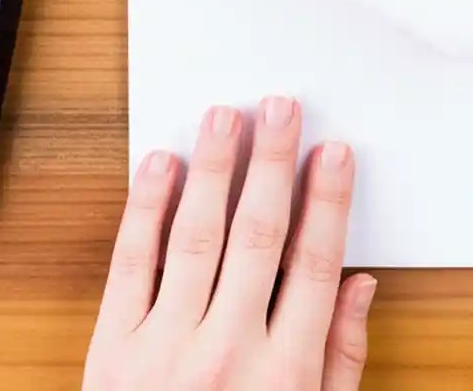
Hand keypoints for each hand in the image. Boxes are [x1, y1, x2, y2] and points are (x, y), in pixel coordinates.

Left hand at [83, 98, 376, 389]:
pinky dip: (144, 210)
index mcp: (285, 373)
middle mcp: (228, 352)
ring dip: (212, 169)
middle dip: (273, 163)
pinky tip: (159, 166)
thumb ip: (341, 358)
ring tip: (222, 117)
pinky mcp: (112, 350)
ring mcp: (166, 348)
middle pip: (260, 235)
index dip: (327, 201)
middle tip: (280, 108)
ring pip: (196, 237)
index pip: (314, 263)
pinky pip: (130, 265)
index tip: (333, 153)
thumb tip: (360, 284)